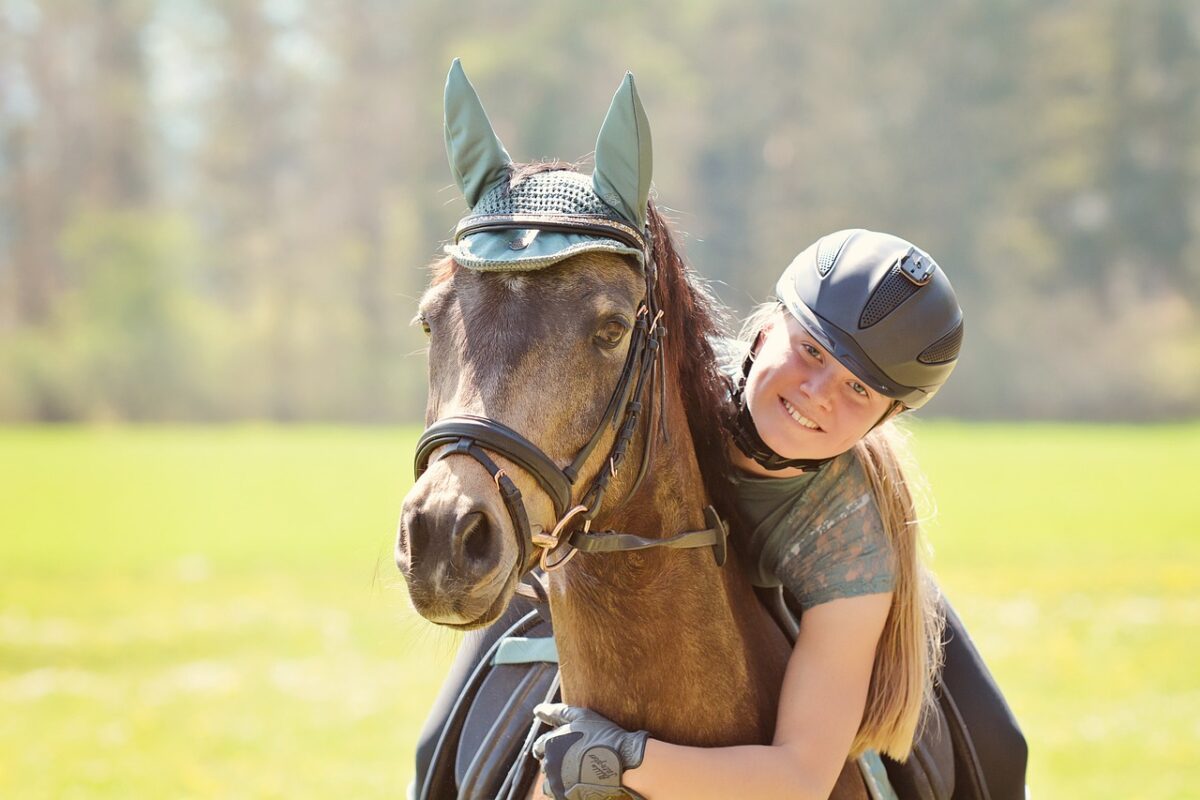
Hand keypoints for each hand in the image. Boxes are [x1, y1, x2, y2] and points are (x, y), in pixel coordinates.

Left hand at [531, 703, 649, 799]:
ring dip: (560, 778)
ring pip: (550, 782)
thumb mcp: (582, 717)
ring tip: (580, 773)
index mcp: (551, 743)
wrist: (624, 764)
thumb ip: (557, 712)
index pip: (539, 747)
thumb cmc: (604, 736)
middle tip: (577, 759)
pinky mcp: (566, 798)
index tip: (565, 747)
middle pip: (546, 764)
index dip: (551, 746)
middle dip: (557, 761)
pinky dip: (568, 789)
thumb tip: (537, 710)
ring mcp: (557, 784)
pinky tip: (584, 782)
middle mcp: (550, 764)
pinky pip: (560, 794)